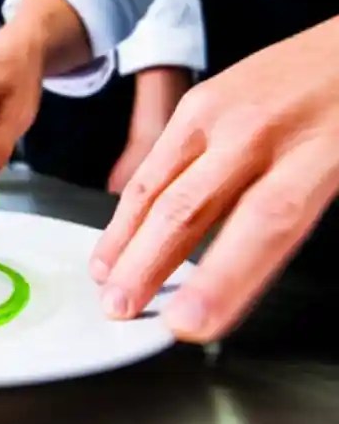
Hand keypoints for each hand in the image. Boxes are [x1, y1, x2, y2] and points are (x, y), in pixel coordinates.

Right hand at [91, 18, 338, 342]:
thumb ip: (300, 213)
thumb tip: (240, 277)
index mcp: (321, 151)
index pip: (267, 223)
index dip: (224, 278)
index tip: (191, 323)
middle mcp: (262, 130)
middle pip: (193, 207)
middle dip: (149, 265)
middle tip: (121, 309)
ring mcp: (223, 110)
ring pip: (160, 184)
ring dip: (125, 239)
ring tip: (106, 282)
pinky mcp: (199, 100)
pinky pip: (157, 162)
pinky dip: (130, 206)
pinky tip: (119, 236)